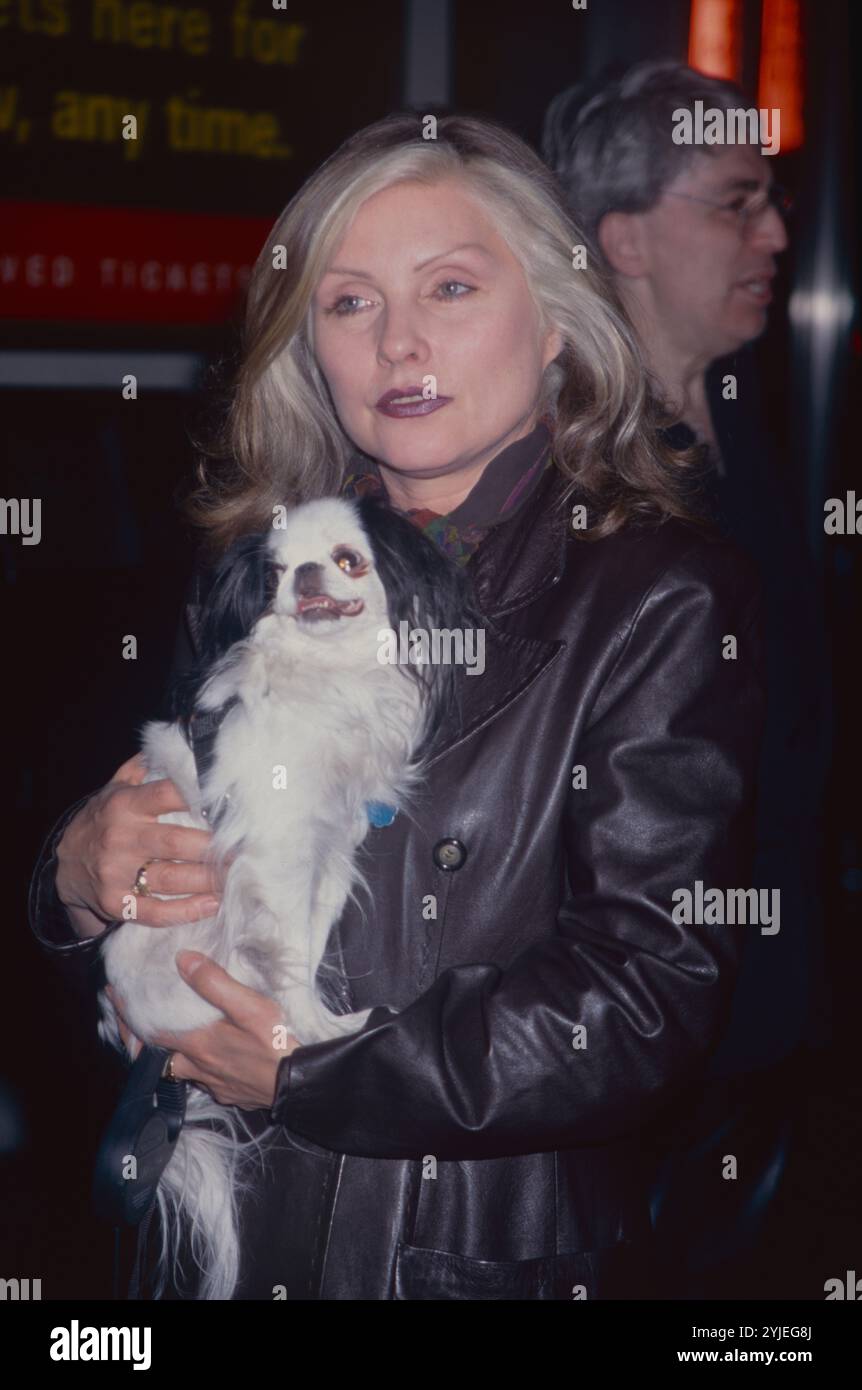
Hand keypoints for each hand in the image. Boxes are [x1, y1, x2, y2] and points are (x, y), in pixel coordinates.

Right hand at [56, 753, 226, 938]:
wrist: (65, 866)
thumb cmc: (103, 821)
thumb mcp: (116, 788)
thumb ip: (145, 766)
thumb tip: (179, 740)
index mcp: (126, 805)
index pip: (167, 795)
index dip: (200, 798)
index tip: (230, 805)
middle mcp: (121, 838)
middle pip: (176, 843)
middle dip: (214, 848)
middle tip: (246, 849)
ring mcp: (117, 873)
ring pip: (172, 878)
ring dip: (208, 880)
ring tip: (237, 876)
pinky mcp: (117, 903)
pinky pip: (156, 911)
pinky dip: (187, 911)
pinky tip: (212, 904)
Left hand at [106, 952, 301, 1110]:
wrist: (302, 1085)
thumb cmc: (277, 1044)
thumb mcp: (250, 1006)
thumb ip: (215, 984)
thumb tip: (182, 960)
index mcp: (198, 1046)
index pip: (150, 1030)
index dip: (129, 1011)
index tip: (114, 993)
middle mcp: (199, 1068)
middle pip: (158, 1057)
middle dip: (143, 1040)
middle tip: (135, 1020)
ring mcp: (214, 1084)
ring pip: (180, 1069)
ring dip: (170, 1053)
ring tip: (172, 1032)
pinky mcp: (231, 1093)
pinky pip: (202, 1078)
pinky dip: (195, 1064)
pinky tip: (210, 1054)